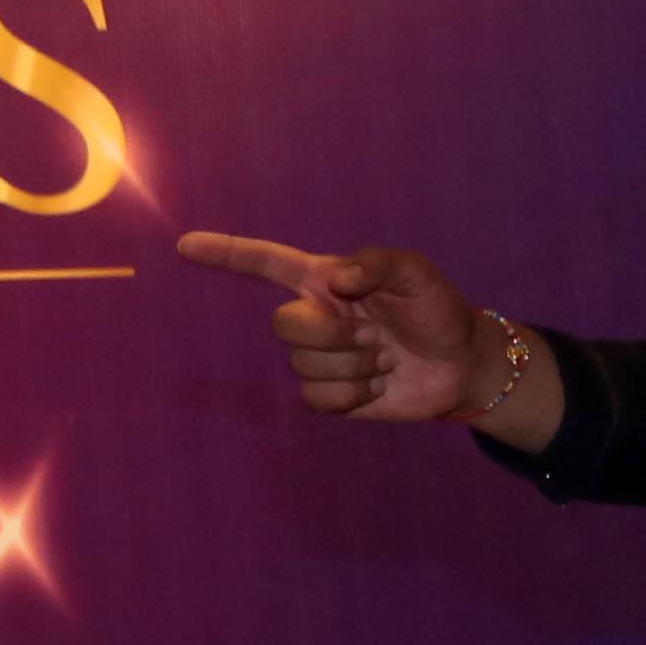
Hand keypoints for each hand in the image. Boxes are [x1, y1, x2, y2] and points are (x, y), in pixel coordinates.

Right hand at [175, 231, 495, 423]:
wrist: (460, 363)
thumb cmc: (437, 309)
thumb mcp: (417, 273)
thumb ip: (378, 264)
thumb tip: (338, 281)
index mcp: (325, 280)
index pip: (265, 263)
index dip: (225, 253)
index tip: (185, 246)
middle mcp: (314, 316)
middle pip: (283, 325)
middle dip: (331, 334)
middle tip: (374, 335)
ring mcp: (320, 357)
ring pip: (303, 366)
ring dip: (354, 366)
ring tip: (384, 359)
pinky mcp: (330, 395)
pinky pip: (316, 398)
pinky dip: (353, 395)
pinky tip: (376, 385)